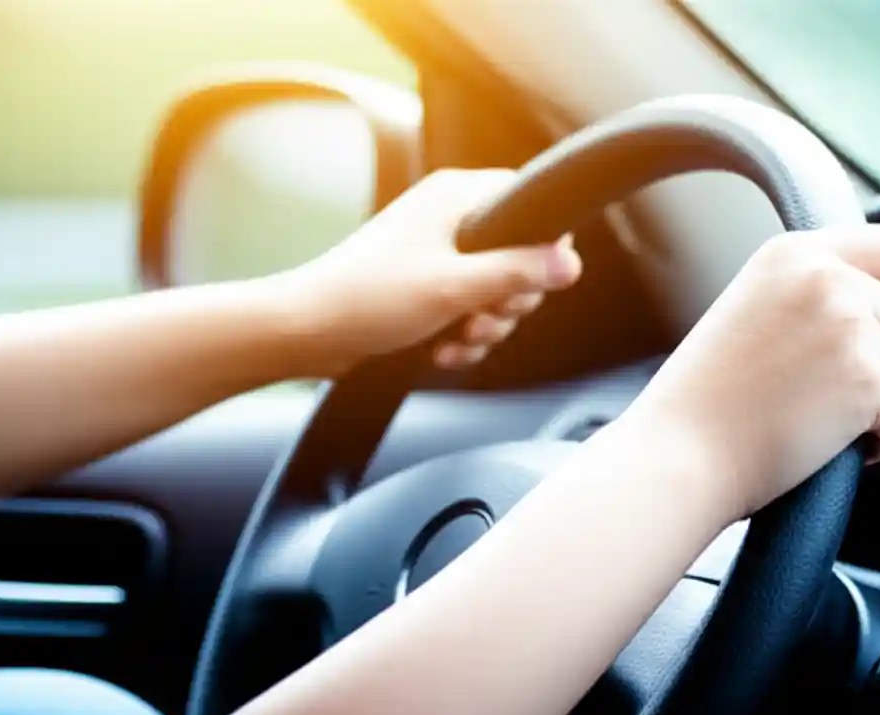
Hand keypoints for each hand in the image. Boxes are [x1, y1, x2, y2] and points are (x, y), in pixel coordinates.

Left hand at [267, 169, 581, 375]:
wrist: (309, 332)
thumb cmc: (368, 298)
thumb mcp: (455, 287)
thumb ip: (518, 274)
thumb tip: (570, 265)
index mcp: (457, 197)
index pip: (531, 205)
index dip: (542, 248)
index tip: (529, 282)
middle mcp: (450, 220)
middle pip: (521, 259)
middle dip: (508, 301)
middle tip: (481, 317)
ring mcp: (439, 256)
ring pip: (497, 293)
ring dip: (486, 327)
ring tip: (457, 339)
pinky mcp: (427, 289)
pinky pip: (470, 312)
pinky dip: (463, 337)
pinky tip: (442, 352)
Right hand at [620, 224, 879, 524]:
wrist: (680, 453)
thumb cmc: (704, 400)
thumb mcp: (749, 309)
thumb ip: (808, 293)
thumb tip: (878, 308)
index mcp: (793, 254)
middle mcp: (827, 280)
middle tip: (837, 396)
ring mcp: (850, 329)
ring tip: (828, 423)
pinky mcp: (867, 382)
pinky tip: (830, 446)